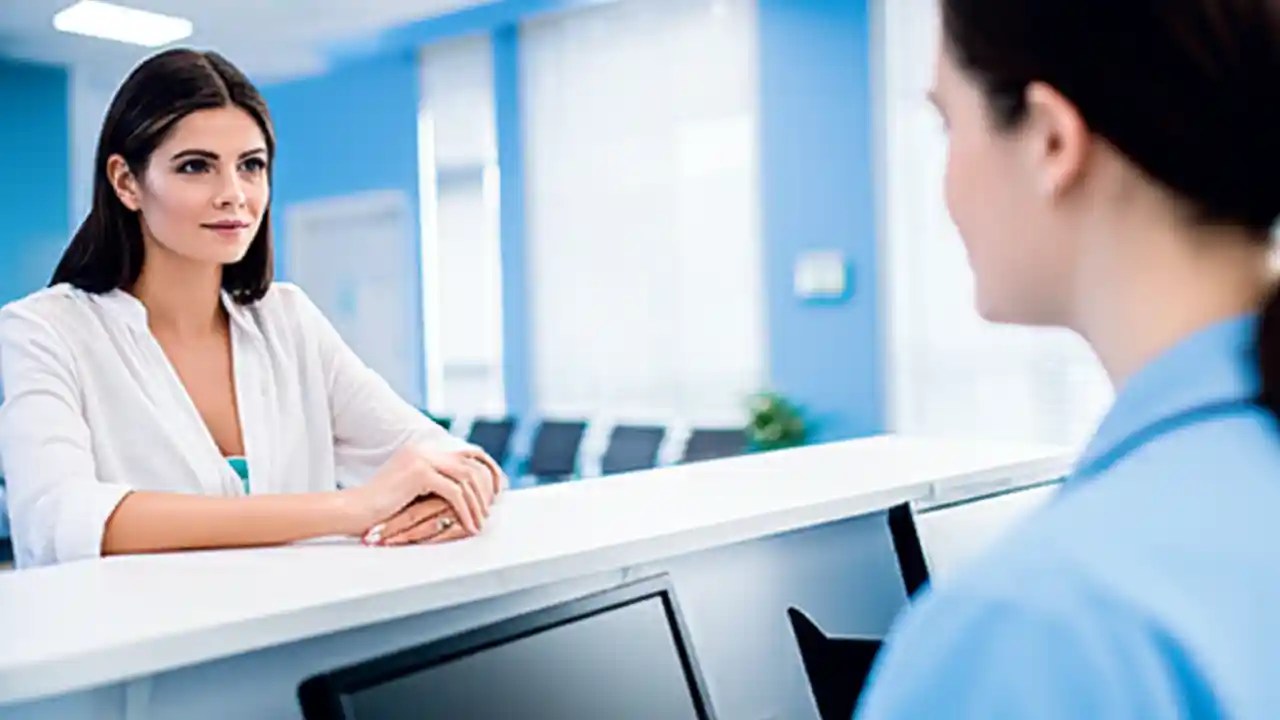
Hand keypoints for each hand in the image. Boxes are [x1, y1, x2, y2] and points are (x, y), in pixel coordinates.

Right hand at [343, 445, 483, 537]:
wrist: (353, 511)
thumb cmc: (380, 508)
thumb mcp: (413, 490)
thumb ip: (437, 484)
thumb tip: (468, 494)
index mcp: (424, 450)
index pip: (468, 452)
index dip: (488, 470)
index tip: (496, 491)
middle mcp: (424, 449)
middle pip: (472, 463)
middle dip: (487, 487)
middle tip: (490, 510)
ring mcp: (422, 458)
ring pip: (466, 478)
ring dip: (477, 503)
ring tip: (480, 523)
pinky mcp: (419, 473)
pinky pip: (455, 493)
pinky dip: (466, 511)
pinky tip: (469, 525)